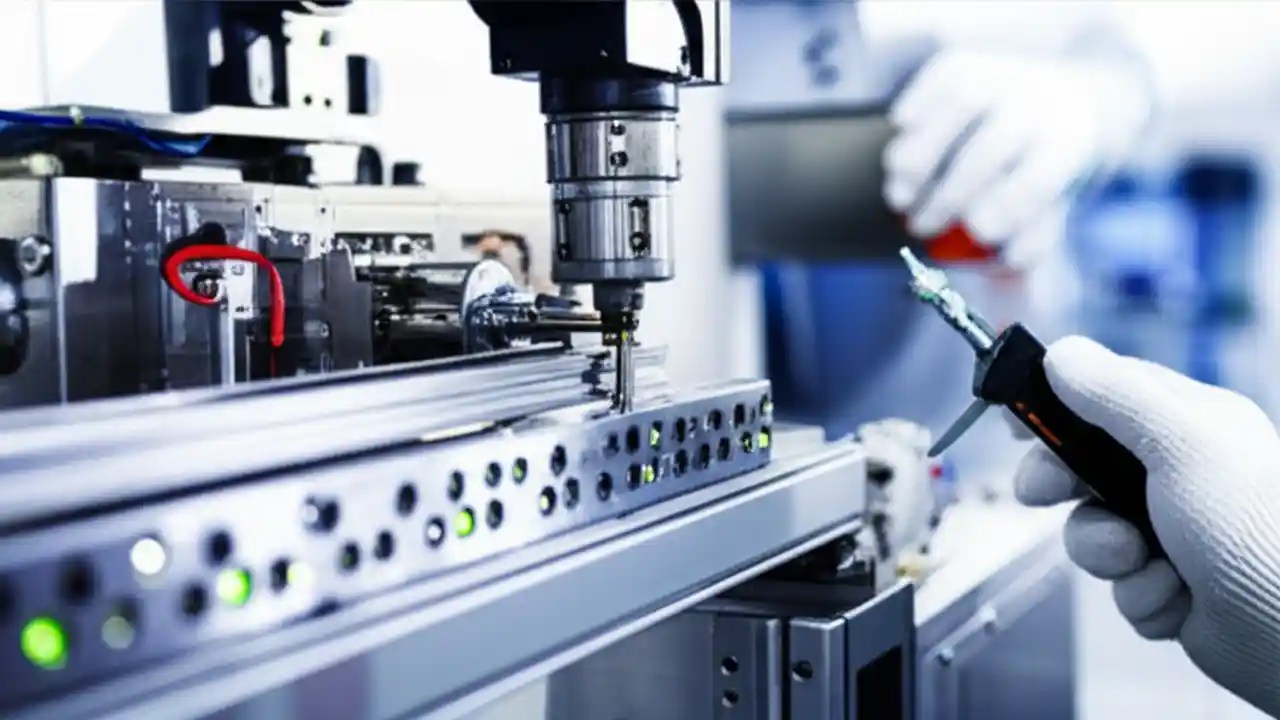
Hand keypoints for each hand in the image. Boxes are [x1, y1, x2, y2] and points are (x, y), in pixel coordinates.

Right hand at [884, 50, 1151, 265]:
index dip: (1003, 210)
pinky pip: (933, 83)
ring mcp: (1001, 75)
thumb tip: (1001, 297)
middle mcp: (1039, 102)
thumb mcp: (1050, 211)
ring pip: (958, 108)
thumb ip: (1025, 251)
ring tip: (899, 195)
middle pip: (991, 149)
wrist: (1061, 102)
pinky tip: (900, 148)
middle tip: (920, 227)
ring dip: (919, 159)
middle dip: (948, 195)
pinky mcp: (966, 62)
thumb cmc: (1044, 174)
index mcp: (1068, 145)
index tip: (972, 236)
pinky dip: (911, 115)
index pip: (1038, 179)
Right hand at [1013, 336, 1279, 714]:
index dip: (1055, 405)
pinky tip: (1177, 597)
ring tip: (1143, 560)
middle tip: (1043, 493)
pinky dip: (1141, 595)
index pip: (1105, 395)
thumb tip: (1062, 353)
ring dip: (1106, 552)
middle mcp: (1180, 475)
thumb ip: (1115, 395)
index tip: (1016, 419)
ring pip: (1093, 532)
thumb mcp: (1181, 443)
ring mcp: (1174, 533)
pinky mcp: (1172, 587)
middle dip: (1064, 487)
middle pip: (1083, 468)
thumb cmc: (1256, 530)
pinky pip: (1121, 587)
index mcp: (1189, 425)